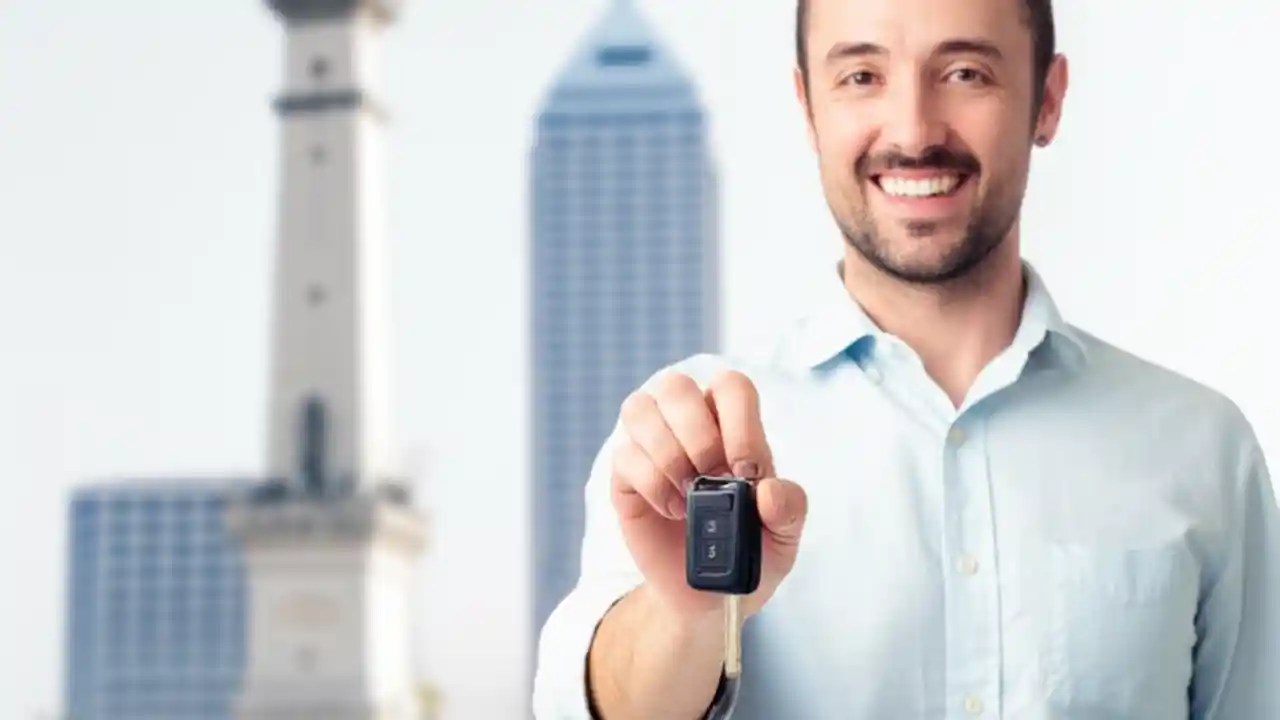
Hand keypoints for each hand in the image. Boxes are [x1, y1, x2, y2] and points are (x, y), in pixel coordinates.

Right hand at [610, 369, 807, 619]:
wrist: (709, 594)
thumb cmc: (749, 552)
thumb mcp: (784, 537)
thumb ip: (790, 508)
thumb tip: (768, 490)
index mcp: (733, 426)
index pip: (730, 386)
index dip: (738, 421)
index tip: (745, 472)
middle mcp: (688, 425)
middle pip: (676, 385)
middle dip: (697, 434)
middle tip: (711, 478)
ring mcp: (651, 446)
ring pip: (640, 408)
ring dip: (668, 453)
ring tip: (688, 493)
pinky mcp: (626, 475)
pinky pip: (625, 455)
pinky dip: (652, 483)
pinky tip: (672, 509)